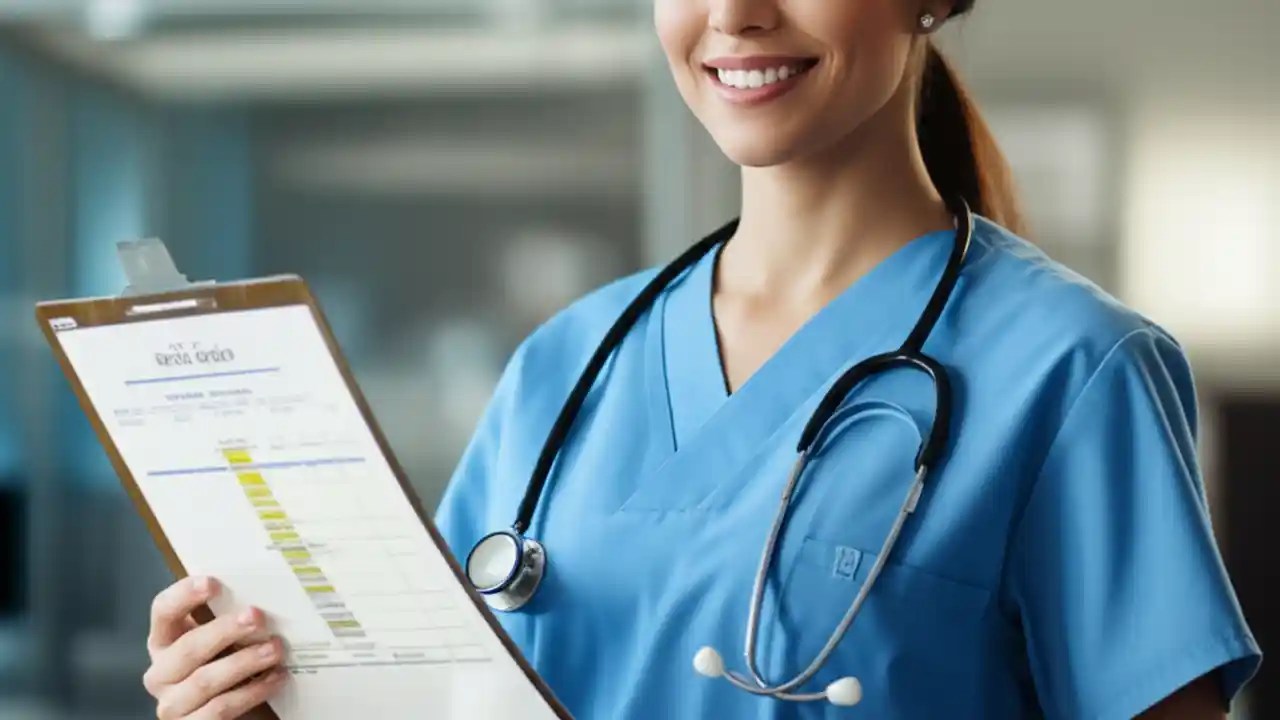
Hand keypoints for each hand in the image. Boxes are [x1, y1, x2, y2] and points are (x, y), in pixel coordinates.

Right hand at [142, 576, 287, 718]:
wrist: (231, 710)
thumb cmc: (226, 666)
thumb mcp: (223, 640)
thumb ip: (229, 618)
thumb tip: (260, 591)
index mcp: (163, 641)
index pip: (163, 611)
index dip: (184, 595)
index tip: (213, 582)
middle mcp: (160, 673)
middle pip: (187, 647)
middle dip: (225, 630)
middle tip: (257, 617)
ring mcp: (172, 704)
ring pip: (205, 680)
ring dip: (245, 662)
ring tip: (276, 649)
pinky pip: (221, 708)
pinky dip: (253, 692)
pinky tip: (275, 678)